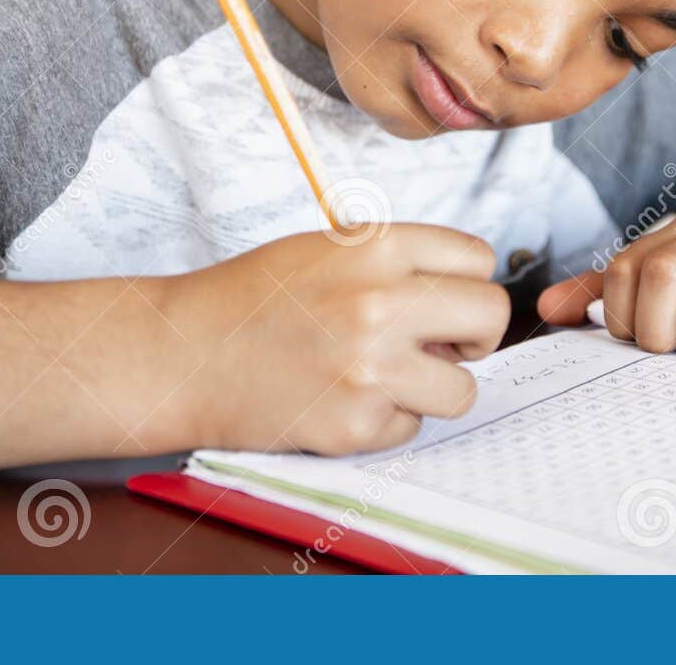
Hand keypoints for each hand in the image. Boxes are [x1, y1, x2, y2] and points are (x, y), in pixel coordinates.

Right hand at [159, 225, 506, 455]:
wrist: (184, 353)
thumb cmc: (254, 299)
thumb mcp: (329, 249)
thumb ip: (399, 265)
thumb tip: (462, 305)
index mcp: (378, 247)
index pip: (479, 259)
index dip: (465, 284)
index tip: (443, 302)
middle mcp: (381, 301)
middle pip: (491, 316)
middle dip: (473, 336)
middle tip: (436, 345)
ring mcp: (371, 367)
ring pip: (463, 389)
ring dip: (433, 389)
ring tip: (382, 376)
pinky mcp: (356, 423)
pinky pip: (411, 428)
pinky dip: (384, 421)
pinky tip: (340, 399)